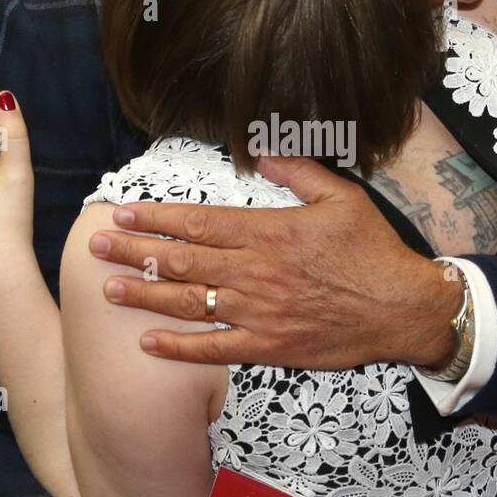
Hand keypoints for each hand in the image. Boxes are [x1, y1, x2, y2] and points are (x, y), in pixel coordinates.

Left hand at [88, 155, 462, 369]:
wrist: (402, 309)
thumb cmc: (373, 250)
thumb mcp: (341, 196)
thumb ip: (295, 170)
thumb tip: (258, 148)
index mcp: (269, 231)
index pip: (198, 223)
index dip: (154, 218)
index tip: (121, 213)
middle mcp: (255, 271)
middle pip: (180, 260)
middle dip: (133, 251)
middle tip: (94, 247)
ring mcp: (258, 312)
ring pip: (188, 302)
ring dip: (144, 294)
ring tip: (107, 288)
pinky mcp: (268, 347)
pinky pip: (214, 348)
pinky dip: (179, 346)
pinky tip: (149, 342)